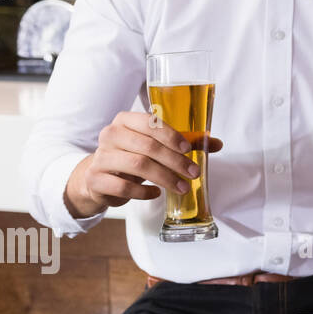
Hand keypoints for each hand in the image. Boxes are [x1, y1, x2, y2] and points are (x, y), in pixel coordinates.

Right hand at [65, 111, 223, 218]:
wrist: (98, 177)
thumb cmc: (131, 156)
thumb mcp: (154, 146)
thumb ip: (184, 142)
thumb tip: (216, 144)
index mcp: (125, 120)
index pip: (150, 122)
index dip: (171, 136)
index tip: (189, 149)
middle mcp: (110, 134)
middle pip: (147, 146)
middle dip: (175, 161)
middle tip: (193, 173)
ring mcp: (100, 157)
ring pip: (137, 165)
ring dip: (164, 178)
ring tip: (181, 187)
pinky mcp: (95, 179)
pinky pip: (124, 186)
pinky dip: (144, 192)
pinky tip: (155, 193)